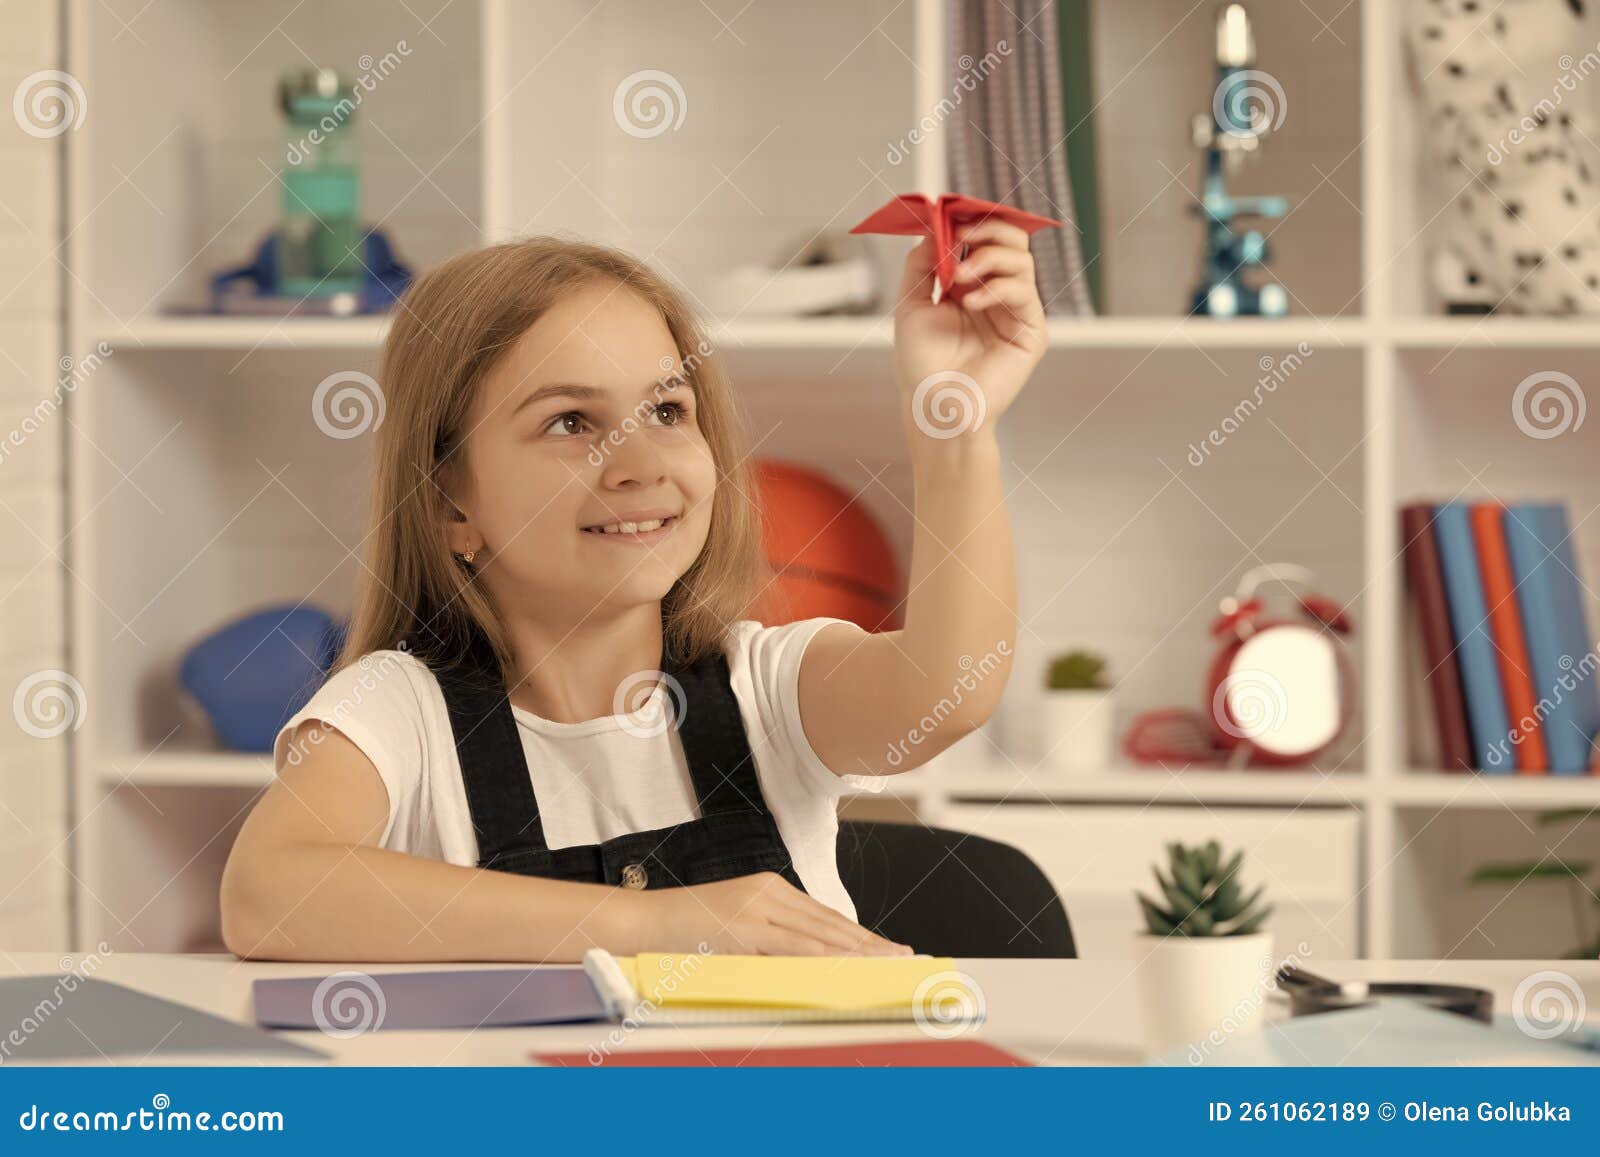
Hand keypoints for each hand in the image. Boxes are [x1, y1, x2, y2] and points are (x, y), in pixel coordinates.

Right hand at [637, 872, 912, 955]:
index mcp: (768, 888)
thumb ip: (768, 941)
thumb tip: (807, 965)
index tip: (889, 947)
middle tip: (905, 956)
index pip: (825, 916)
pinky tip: (846, 965)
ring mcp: (756, 907)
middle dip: (871, 942)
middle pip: (830, 923)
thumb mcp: (734, 930)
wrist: (639, 922)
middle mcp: (768, 891)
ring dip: (858, 950)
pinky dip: (823, 957)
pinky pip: (792, 946)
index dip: (861, 934)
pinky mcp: (743, 926)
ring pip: (819, 933)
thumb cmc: (682, 932)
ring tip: (888, 962)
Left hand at [892, 219, 1047, 438]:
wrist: (933, 406)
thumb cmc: (920, 364)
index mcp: (970, 286)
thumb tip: (933, 227)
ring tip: (957, 277)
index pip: (985, 239)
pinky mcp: (1030, 332)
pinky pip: (1024, 293)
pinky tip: (970, 302)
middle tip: (961, 234)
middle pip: (1012, 241)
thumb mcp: (910, 304)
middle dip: (987, 229)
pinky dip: (996, 288)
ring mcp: (1015, 312)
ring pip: (1021, 261)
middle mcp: (996, 295)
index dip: (975, 220)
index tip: (954, 212)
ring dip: (987, 258)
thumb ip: (921, 264)